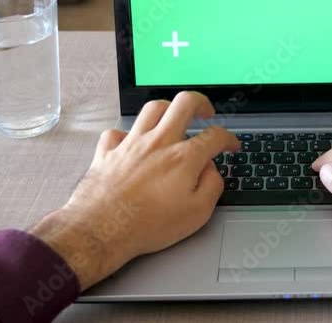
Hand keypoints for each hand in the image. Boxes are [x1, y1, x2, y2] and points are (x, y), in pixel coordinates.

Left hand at [30, 92, 238, 288]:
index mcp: (183, 158)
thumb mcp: (197, 214)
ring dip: (167, 109)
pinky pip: (117, 132)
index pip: (215, 136)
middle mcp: (159, 143)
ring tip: (173, 118)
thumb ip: (212, 186)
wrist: (102, 229)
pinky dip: (126, 134)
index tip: (230, 145)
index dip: (228, 138)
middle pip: (184, 103)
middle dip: (201, 103)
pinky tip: (131, 143)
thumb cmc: (147, 225)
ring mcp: (131, 144)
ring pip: (152, 108)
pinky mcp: (108, 152)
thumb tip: (212, 171)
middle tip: (205, 113)